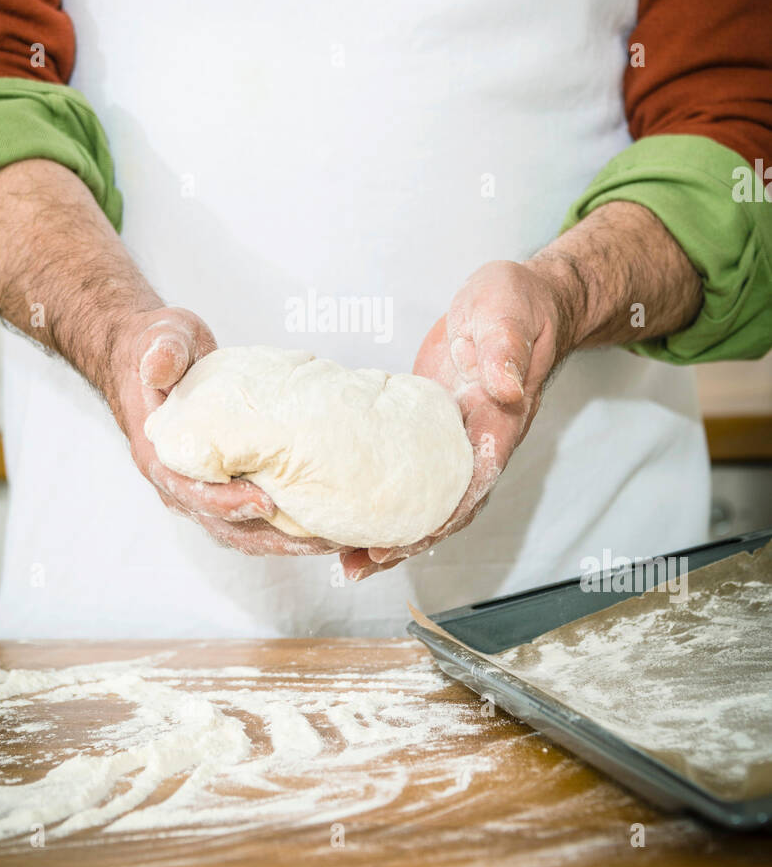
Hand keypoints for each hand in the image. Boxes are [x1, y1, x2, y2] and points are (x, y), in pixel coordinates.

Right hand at [107, 307, 340, 555]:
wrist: (156, 362)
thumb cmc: (161, 351)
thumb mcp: (162, 341)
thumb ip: (163, 350)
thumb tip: (158, 365)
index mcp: (159, 456)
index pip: (191, 491)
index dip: (227, 502)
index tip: (266, 503)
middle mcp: (178, 483)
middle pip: (224, 525)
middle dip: (272, 535)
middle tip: (319, 537)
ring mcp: (201, 490)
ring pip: (243, 531)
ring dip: (286, 540)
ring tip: (332, 541)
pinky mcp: (225, 485)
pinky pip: (254, 519)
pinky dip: (286, 527)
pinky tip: (324, 526)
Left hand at [341, 259, 571, 580]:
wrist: (522, 301)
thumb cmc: (517, 305)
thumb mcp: (507, 315)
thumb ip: (505, 349)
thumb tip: (504, 385)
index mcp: (498, 421)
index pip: (473, 484)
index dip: (440, 518)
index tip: (402, 541)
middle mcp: (478, 443)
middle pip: (445, 509)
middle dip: (404, 542)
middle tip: (356, 565)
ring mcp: (455, 441)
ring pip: (426, 500)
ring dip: (390, 532)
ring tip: (344, 561)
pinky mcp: (431, 430)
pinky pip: (410, 474)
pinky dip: (383, 497)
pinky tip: (348, 510)